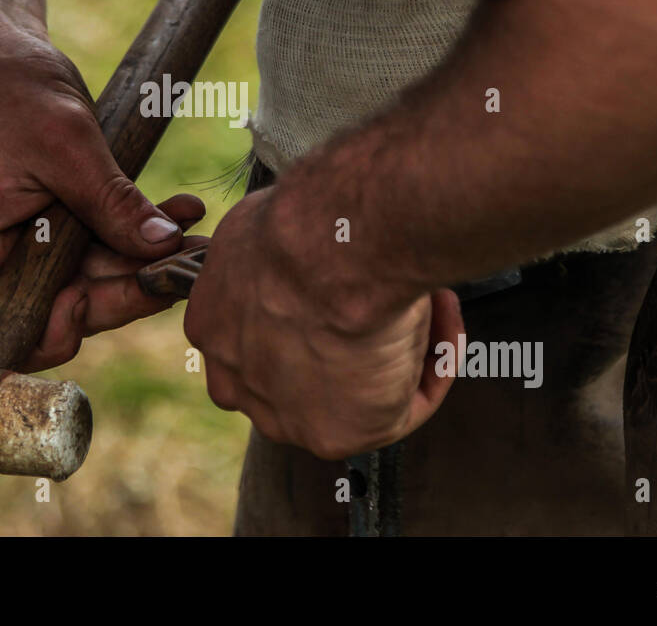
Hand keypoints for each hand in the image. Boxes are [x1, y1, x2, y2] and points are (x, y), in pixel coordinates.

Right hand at [0, 7, 198, 334]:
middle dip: (132, 286)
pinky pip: (99, 241)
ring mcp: (25, 242)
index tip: (117, 291)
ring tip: (197, 233)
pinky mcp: (52, 220)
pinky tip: (180, 210)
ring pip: (93, 274)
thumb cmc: (0, 86)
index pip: (17, 331)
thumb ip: (111, 201)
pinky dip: (137, 228)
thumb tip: (163, 248)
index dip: (68, 328)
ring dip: (146, 256)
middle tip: (192, 265)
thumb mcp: (63, 144)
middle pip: (67, 306)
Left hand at [183, 187, 462, 460]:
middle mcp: (238, 383)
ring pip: (352, 391)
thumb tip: (288, 249)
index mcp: (213, 329)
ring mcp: (286, 416)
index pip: (256, 334)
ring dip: (396, 347)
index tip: (348, 279)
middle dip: (351, 338)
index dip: (312, 307)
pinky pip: (396, 407)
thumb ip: (269, 254)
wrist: (336, 247)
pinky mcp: (338, 436)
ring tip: (428, 297)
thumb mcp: (264, 220)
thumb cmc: (304, 221)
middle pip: (303, 369)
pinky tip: (443, 319)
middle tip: (392, 296)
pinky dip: (429, 364)